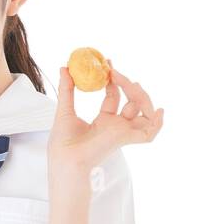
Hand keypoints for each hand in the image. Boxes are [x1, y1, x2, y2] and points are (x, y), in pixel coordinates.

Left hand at [48, 59, 163, 176]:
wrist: (65, 159)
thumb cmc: (63, 142)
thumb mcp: (65, 110)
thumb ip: (66, 90)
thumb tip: (64, 67)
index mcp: (103, 121)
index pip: (114, 96)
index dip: (114, 80)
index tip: (109, 64)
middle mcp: (115, 126)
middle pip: (131, 101)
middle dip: (127, 84)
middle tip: (115, 72)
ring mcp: (122, 132)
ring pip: (143, 112)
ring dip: (140, 96)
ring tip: (131, 83)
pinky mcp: (126, 138)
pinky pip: (149, 133)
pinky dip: (158, 124)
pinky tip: (159, 111)